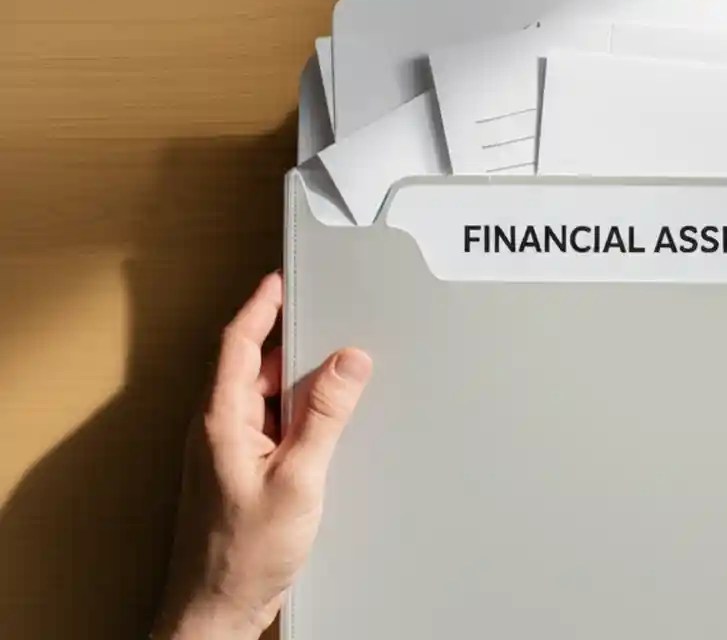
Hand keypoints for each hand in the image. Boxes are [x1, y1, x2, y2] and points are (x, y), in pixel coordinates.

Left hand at [152, 272, 372, 639]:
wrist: (218, 608)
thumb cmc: (243, 554)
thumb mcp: (299, 476)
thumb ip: (323, 414)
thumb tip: (348, 361)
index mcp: (220, 419)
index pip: (237, 343)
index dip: (261, 306)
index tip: (281, 280)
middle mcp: (216, 429)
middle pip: (251, 366)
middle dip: (289, 342)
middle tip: (328, 326)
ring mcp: (225, 452)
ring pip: (261, 398)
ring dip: (294, 383)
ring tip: (335, 379)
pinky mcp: (238, 473)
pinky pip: (267, 426)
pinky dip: (294, 415)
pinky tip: (323, 429)